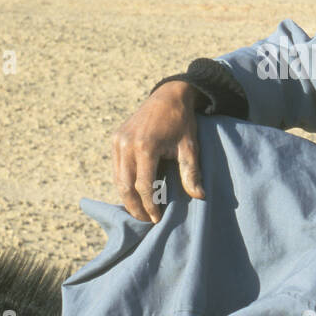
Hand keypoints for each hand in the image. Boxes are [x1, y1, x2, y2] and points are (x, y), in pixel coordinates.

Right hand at [111, 80, 205, 222]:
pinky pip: (116, 167)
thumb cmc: (182, 122)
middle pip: (125, 186)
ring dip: (127, 197)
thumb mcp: (189, 146)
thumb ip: (191, 172)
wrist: (168, 95)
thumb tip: (199, 197)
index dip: (150, 205)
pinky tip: (134, 193)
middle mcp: (127, 144)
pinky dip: (123, 183)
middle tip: (146, 220)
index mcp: (145, 146)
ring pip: (117, 178)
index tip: (157, 218)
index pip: (143, 186)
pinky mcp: (115, 138)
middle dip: (135, 206)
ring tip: (140, 210)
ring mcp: (118, 140)